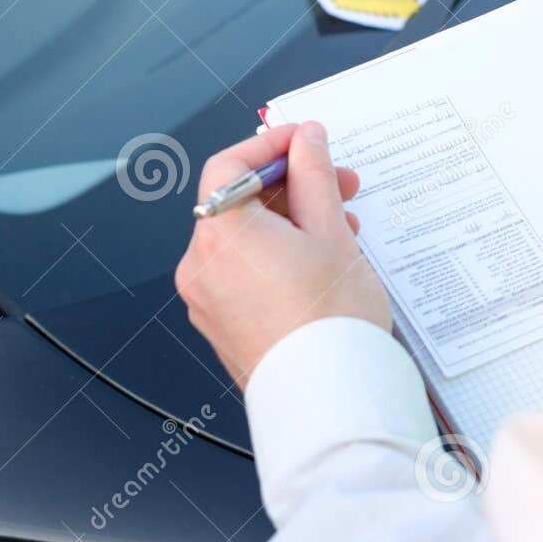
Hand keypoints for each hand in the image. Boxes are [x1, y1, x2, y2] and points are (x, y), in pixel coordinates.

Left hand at [175, 121, 390, 390]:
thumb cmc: (331, 322)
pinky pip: (243, 273)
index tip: (305, 141)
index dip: (270, 145)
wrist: (330, 400)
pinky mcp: (220, 325)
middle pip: (238, 202)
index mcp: (220, 233)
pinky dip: (275, 257)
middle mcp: (200, 265)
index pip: (230, 165)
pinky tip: (319, 265)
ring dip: (290, 224)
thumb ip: (315, 175)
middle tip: (341, 186)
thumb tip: (306, 140)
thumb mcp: (331, 232)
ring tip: (342, 231)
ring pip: (244, 239)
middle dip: (293, 188)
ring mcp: (206, 299)